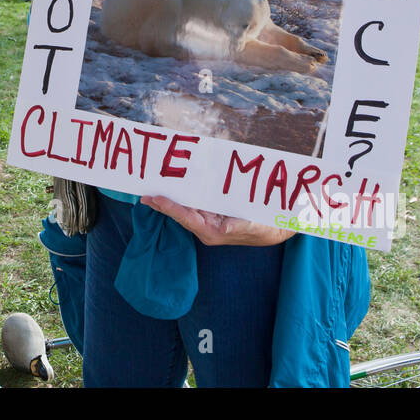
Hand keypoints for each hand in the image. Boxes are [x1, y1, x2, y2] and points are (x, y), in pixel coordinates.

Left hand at [142, 195, 295, 246]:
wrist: (275, 228)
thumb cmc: (264, 228)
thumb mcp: (254, 227)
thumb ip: (238, 227)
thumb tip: (224, 228)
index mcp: (212, 232)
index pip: (186, 218)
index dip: (169, 208)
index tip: (153, 199)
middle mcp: (207, 227)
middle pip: (180, 213)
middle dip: (163, 204)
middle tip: (144, 193)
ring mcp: (209, 220)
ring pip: (186, 208)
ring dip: (171, 198)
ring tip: (154, 188)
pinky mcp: (213, 214)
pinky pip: (195, 204)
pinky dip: (184, 195)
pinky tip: (176, 187)